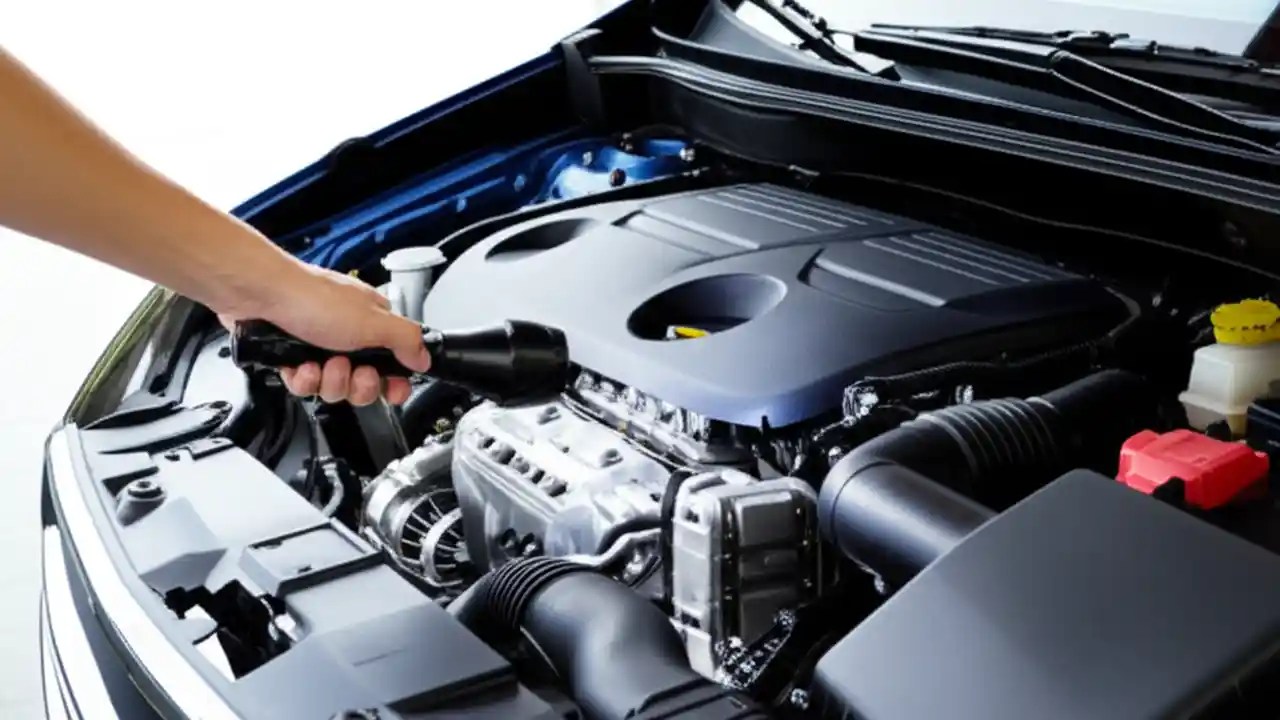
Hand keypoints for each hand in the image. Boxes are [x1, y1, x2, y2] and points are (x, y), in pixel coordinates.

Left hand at [220, 264, 429, 404]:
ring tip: (321, 363)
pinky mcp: (292, 357)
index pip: (395, 361)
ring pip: (334, 387)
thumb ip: (407, 341)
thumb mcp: (374, 322)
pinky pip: (305, 385)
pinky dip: (303, 379)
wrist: (259, 295)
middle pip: (365, 382)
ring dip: (329, 381)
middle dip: (358, 383)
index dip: (395, 381)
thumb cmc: (312, 298)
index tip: (393, 390)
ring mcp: (318, 346)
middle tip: (353, 369)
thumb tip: (425, 356)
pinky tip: (299, 366)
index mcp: (373, 322)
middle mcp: (348, 334)